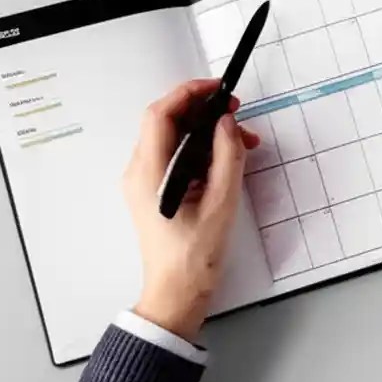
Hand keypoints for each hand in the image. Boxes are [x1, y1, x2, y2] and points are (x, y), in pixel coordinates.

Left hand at [122, 79, 259, 340]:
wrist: (176, 292)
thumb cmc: (192, 258)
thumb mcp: (221, 203)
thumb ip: (227, 157)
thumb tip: (227, 125)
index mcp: (149, 174)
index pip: (160, 115)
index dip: (188, 93)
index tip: (216, 89)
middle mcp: (140, 173)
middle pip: (166, 122)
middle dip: (202, 111)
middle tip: (234, 113)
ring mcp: (146, 182)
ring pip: (174, 139)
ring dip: (206, 133)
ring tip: (241, 141)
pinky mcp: (156, 190)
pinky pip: (176, 156)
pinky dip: (201, 150)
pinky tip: (226, 159)